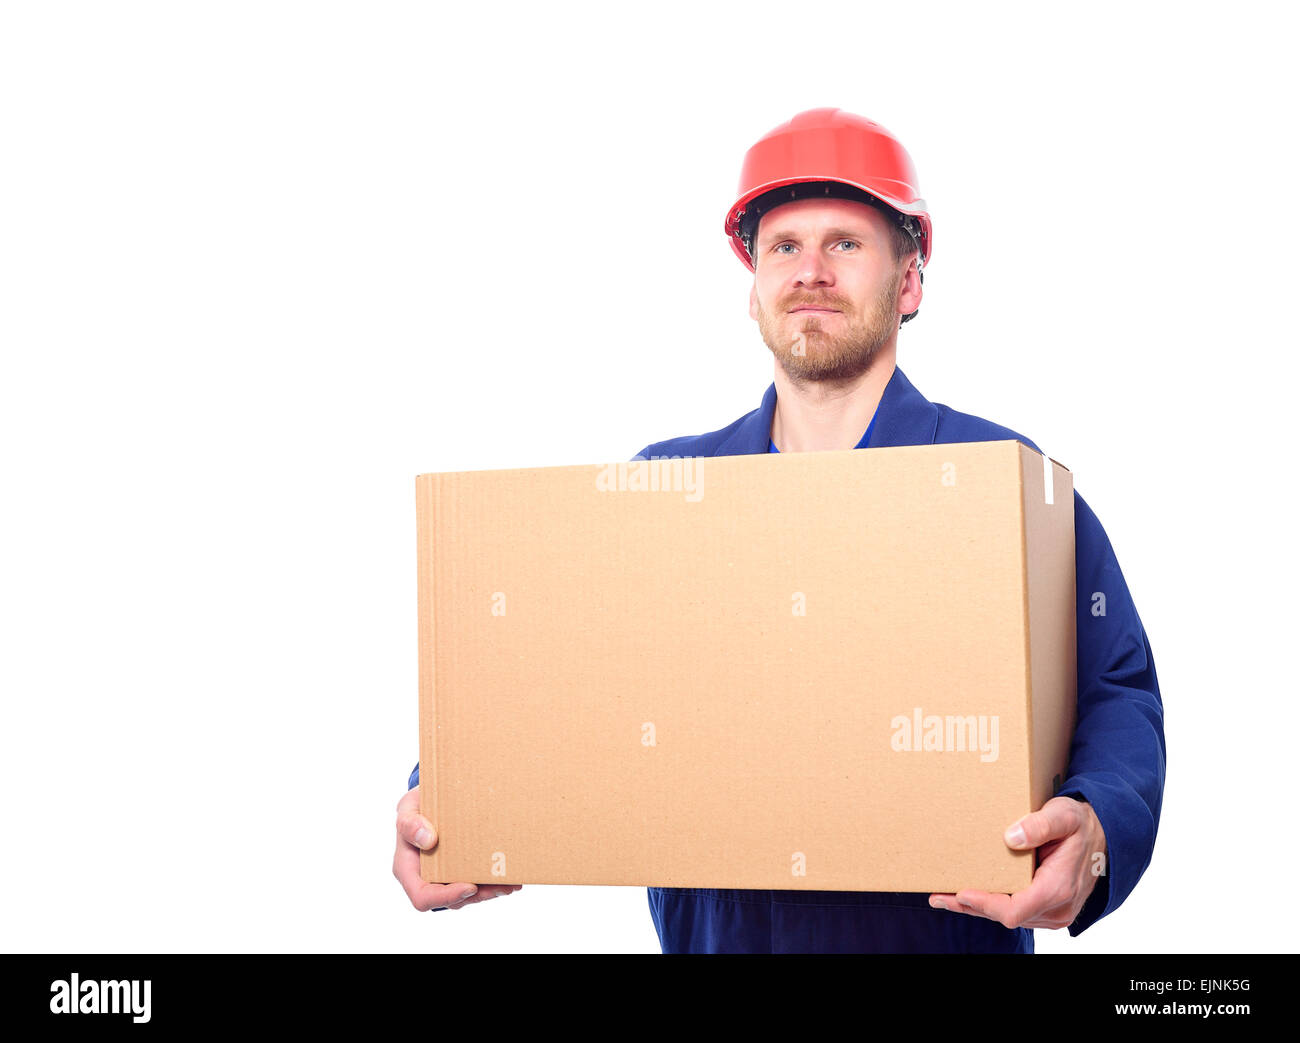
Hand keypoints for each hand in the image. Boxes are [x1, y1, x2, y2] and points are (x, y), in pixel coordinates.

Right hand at [393, 785, 522, 910]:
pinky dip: (495, 881)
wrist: (432, 799)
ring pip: (469, 894)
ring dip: (492, 891)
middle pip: (452, 900)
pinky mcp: (462, 869)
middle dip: (479, 895)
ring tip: (512, 883)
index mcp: (409, 869)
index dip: (446, 897)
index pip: (422, 897)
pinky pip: (478, 882)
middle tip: (503, 886)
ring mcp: (446, 876)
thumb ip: (409, 823)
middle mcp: (428, 878)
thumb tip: (428, 840)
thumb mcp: (408, 808)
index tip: (470, 886)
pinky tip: (512, 876)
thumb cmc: (416, 806)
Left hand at [928, 796, 1106, 929]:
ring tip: (944, 897)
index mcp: (1058, 888)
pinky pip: (1016, 912)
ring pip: (1009, 917)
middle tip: (938, 897)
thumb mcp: (1064, 815)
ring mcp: (1054, 912)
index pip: (1013, 909)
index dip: (985, 904)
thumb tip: (1011, 837)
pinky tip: (969, 896)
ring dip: (978, 908)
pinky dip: (992, 905)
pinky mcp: (1049, 910)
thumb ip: (1040, 825)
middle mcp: (1057, 908)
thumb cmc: (1080, 824)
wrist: (1103, 835)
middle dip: (971, 907)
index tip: (960, 892)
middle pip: (1006, 916)